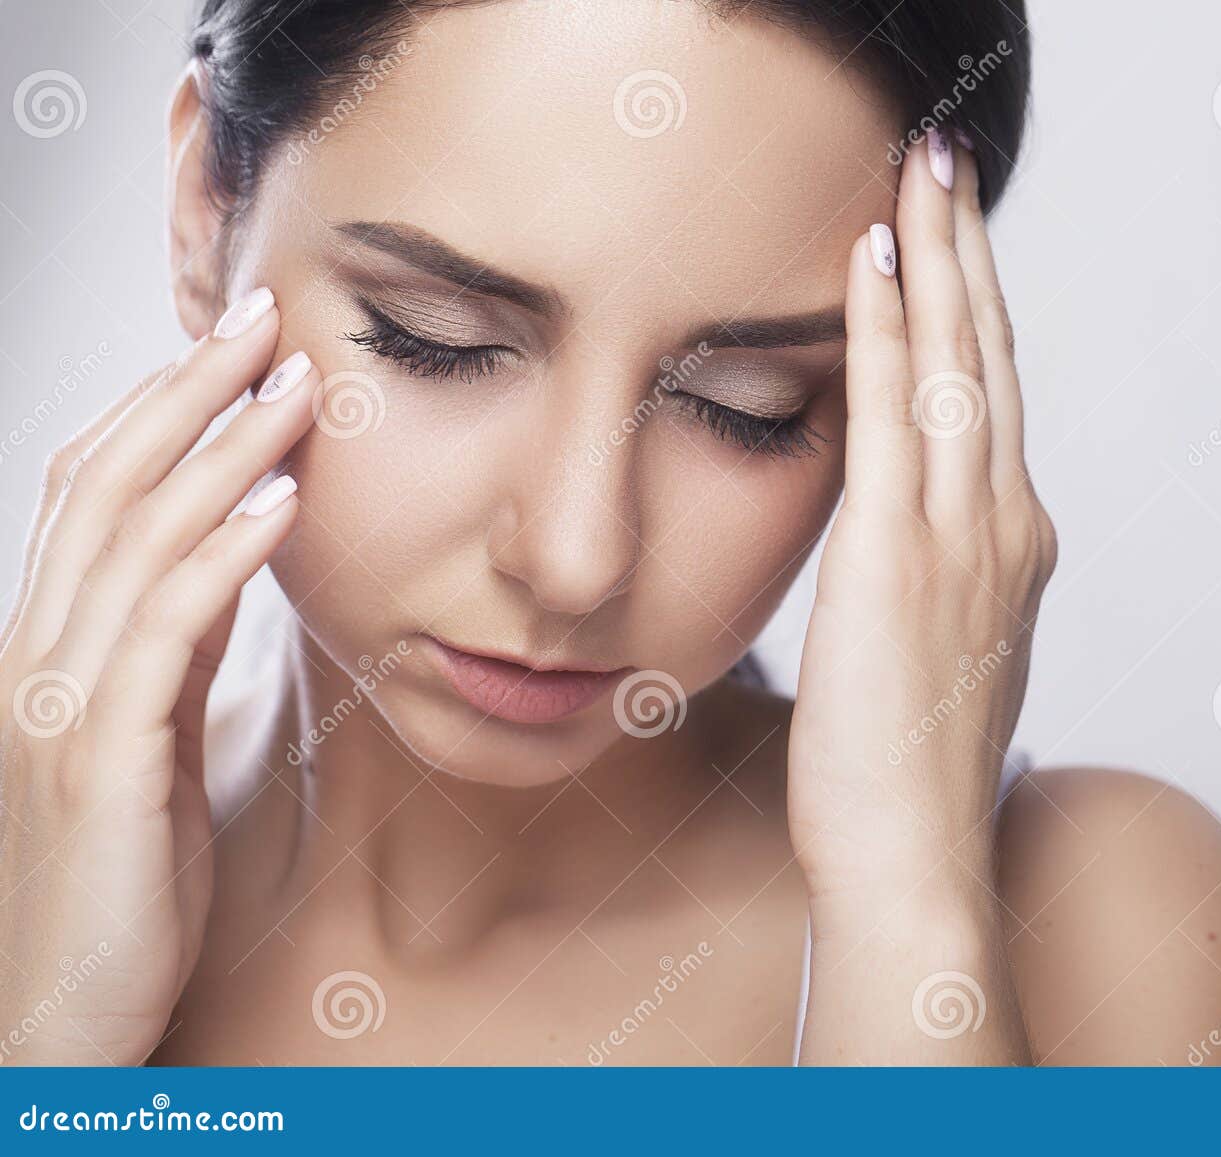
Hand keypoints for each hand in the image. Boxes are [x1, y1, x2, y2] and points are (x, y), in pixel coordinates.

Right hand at [0, 288, 314, 1063]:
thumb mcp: (153, 745)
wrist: (63, 1014)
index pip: (89, 494)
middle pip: (103, 486)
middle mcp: (35, 657)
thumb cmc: (123, 882)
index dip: (158, 409)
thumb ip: (175, 656)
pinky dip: (226, 554)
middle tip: (269, 319)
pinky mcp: (99, 759)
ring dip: (222, 451)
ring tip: (297, 387)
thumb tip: (228, 569)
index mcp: (48, 648)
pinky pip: (167, 629)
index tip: (237, 350)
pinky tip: (283, 504)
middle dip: (188, 392)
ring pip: (135, 539)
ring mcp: (56, 705)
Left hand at [788, 131, 1056, 938]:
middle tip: (947, 162)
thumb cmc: (914, 778)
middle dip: (968, 250)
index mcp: (1014, 548)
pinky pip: (898, 416)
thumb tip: (909, 554)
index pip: (998, 399)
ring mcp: (962, 538)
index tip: (954, 239)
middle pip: (992, 357)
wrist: (916, 862)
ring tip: (918, 172)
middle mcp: (1004, 526)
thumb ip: (940, 586)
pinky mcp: (898, 557)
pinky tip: (874, 259)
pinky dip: (891, 328)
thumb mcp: (944, 659)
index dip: (979, 308)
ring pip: (957, 365)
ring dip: (936, 257)